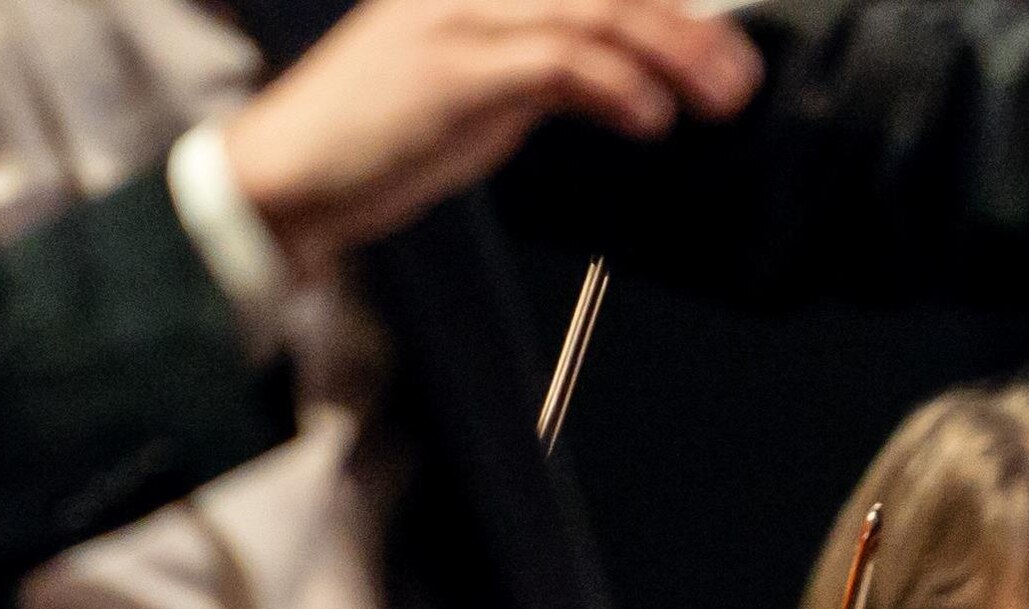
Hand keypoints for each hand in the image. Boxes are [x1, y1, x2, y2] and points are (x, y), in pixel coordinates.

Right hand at [218, 0, 758, 268]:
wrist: (290, 172)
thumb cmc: (387, 132)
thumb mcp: (488, 85)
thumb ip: (556, 65)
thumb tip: (639, 67)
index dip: (667, 2)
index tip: (724, 35)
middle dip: (688, 28)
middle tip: (739, 76)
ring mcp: (458, 21)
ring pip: (593, 14)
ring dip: (671, 55)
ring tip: (718, 96)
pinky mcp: (451, 70)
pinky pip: (554, 62)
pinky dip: (615, 87)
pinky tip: (649, 117)